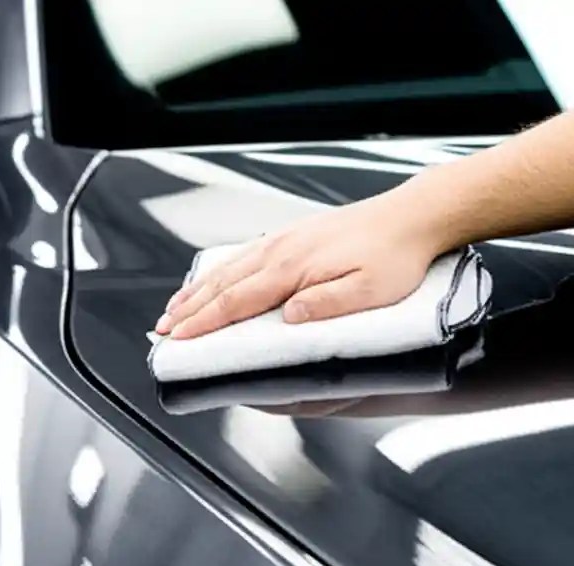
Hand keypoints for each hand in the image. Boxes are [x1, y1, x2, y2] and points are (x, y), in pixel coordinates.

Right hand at [155, 193, 453, 338]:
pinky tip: (213, 280)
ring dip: (197, 291)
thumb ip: (327, 305)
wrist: (411, 217)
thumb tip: (289, 318)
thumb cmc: (395, 258)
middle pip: (223, 284)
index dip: (204, 323)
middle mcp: (282, 251)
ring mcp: (285, 240)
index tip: (180, 340)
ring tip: (174, 310)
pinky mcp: (293, 236)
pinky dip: (220, 272)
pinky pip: (244, 256)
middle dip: (189, 310)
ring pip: (229, 269)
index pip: (238, 301)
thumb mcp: (370, 290)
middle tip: (163, 332)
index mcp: (295, 269)